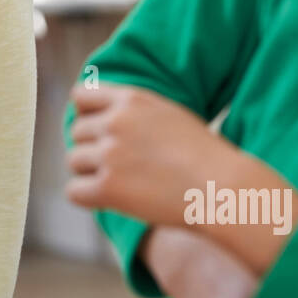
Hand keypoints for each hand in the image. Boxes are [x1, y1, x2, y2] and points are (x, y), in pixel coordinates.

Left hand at [66, 83, 225, 225]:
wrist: (223, 187)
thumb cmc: (203, 155)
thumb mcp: (168, 114)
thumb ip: (133, 112)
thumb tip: (99, 119)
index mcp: (131, 99)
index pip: (80, 96)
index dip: (87, 115)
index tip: (101, 133)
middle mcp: (116, 122)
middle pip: (77, 132)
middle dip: (93, 148)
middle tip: (122, 166)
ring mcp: (110, 154)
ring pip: (74, 161)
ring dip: (92, 173)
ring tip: (125, 182)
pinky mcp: (108, 188)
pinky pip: (74, 191)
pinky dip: (89, 198)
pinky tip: (112, 200)